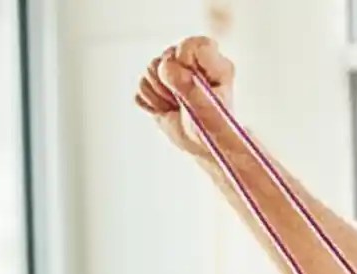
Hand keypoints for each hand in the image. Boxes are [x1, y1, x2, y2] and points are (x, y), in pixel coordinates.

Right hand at [134, 36, 235, 160]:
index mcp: (214, 64)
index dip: (186, 60)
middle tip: (184, 103)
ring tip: (176, 107)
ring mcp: (174, 71)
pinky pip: (141, 85)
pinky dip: (150, 102)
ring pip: (150, 69)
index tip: (190, 82)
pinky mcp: (157, 84)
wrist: (200, 146)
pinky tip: (165, 109)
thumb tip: (166, 67)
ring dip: (160, 94)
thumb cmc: (213, 130)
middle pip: (166, 57)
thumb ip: (188, 86)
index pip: (194, 44)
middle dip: (170, 84)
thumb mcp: (207, 111)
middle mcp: (193, 63)